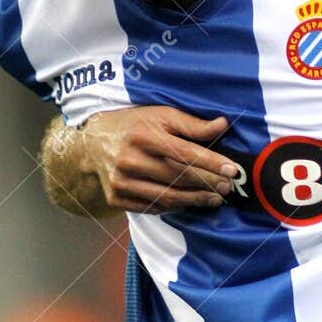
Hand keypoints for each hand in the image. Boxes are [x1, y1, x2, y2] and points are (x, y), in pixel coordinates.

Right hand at [82, 106, 236, 212]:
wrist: (90, 144)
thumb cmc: (132, 125)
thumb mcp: (159, 115)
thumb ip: (191, 124)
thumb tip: (222, 125)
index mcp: (142, 135)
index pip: (183, 153)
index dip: (210, 163)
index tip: (232, 169)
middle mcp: (129, 160)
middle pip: (177, 178)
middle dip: (207, 184)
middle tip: (228, 187)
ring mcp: (120, 182)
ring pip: (167, 197)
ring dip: (195, 200)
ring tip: (215, 199)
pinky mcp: (116, 198)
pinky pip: (153, 207)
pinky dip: (175, 206)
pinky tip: (190, 202)